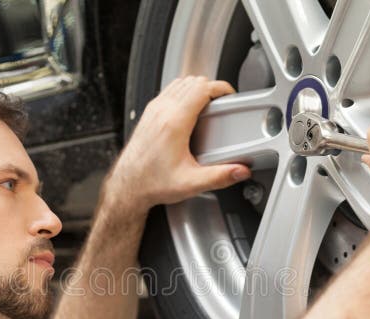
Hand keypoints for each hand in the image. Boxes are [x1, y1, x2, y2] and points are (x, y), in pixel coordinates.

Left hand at [107, 76, 251, 213]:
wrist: (129, 186)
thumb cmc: (153, 183)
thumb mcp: (192, 183)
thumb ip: (220, 177)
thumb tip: (241, 171)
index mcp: (174, 122)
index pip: (202, 87)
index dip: (221, 87)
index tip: (230, 95)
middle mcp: (162, 111)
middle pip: (193, 81)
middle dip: (211, 88)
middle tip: (222, 102)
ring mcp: (153, 110)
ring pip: (179, 82)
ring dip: (196, 88)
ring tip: (208, 103)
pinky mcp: (148, 114)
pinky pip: (169, 91)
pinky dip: (182, 92)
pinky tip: (189, 108)